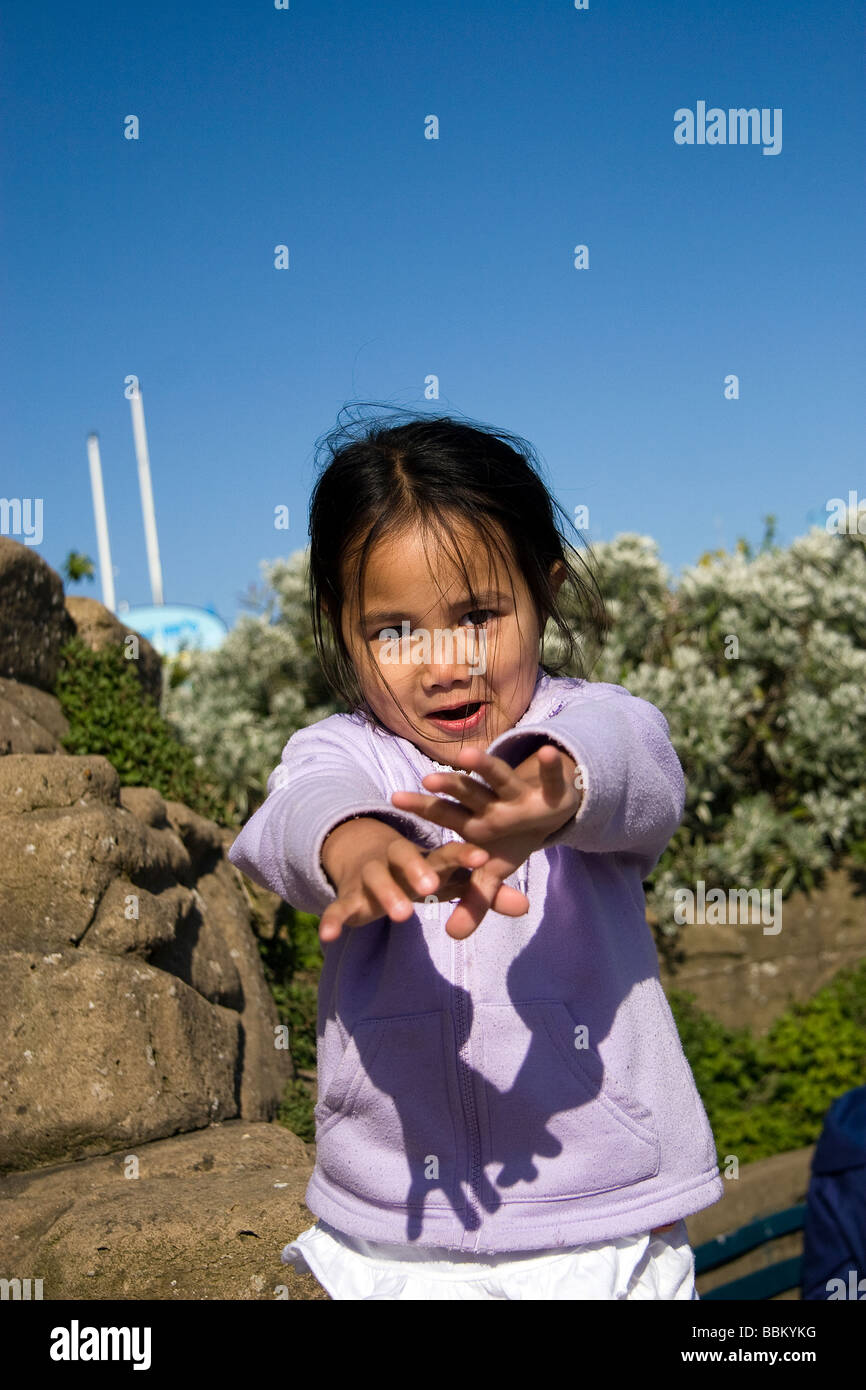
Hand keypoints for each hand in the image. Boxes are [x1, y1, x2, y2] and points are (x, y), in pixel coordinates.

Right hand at [317, 820, 529, 942]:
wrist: (365, 853)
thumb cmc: (419, 870)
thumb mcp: (450, 881)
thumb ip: (482, 895)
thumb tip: (525, 906)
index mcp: (427, 856)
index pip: (448, 852)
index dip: (464, 855)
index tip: (481, 858)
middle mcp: (396, 859)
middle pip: (405, 857)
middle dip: (417, 868)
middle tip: (431, 884)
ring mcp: (370, 876)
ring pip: (375, 879)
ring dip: (386, 894)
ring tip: (403, 916)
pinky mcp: (348, 895)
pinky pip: (338, 906)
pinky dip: (333, 920)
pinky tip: (328, 938)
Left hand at [390, 744, 581, 938]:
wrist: (546, 814)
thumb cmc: (509, 841)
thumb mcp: (492, 872)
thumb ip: (474, 901)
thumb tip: (453, 935)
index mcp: (474, 820)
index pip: (443, 813)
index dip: (422, 806)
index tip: (395, 798)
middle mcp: (492, 802)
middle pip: (466, 791)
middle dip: (451, 785)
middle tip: (427, 779)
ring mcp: (519, 794)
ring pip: (500, 777)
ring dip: (487, 766)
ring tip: (468, 755)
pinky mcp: (550, 792)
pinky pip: (550, 780)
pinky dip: (551, 769)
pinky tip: (549, 754)